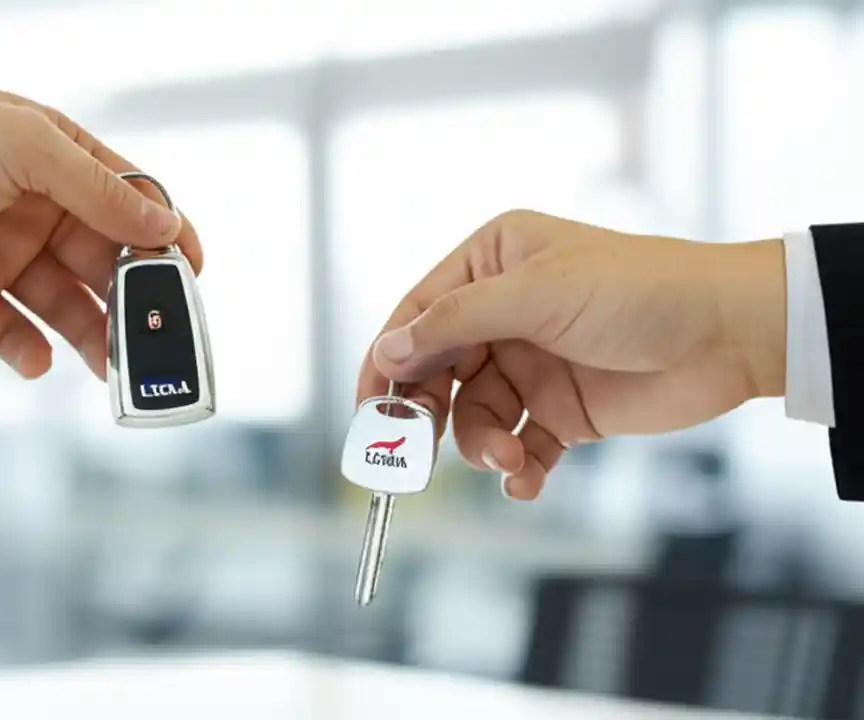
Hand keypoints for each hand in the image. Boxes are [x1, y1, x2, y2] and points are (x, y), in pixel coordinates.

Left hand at [0, 84, 200, 379]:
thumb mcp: (19, 149)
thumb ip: (95, 189)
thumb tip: (164, 224)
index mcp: (54, 158)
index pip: (129, 199)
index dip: (167, 237)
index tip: (193, 276)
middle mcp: (33, 207)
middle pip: (104, 260)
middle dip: (134, 300)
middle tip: (157, 341)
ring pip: (66, 304)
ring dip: (92, 336)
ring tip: (109, 368)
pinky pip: (10, 332)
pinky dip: (28, 351)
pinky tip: (36, 361)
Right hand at [357, 210, 784, 499]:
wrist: (731, 333)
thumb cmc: (639, 289)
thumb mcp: (536, 295)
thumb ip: (455, 323)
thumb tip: (388, 348)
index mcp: (493, 263)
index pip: (420, 313)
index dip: (389, 358)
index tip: (369, 405)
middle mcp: (505, 311)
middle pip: (439, 370)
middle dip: (432, 412)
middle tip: (419, 449)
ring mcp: (532, 363)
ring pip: (476, 415)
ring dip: (482, 443)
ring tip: (507, 459)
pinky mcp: (562, 410)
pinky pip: (519, 444)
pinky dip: (517, 468)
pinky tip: (525, 481)